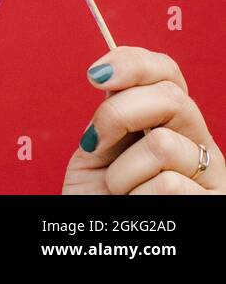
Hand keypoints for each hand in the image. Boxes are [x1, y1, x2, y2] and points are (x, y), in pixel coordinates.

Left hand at [62, 46, 222, 193]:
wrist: (101, 243)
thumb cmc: (97, 199)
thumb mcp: (98, 147)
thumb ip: (111, 113)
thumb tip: (107, 72)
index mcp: (170, 123)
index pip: (169, 73)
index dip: (134, 63)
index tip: (94, 74)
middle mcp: (198, 144)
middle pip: (172, 97)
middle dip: (118, 113)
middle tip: (95, 142)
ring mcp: (211, 175)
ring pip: (163, 145)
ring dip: (121, 172)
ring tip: (120, 192)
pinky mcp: (213, 203)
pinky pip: (167, 185)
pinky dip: (135, 197)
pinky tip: (136, 209)